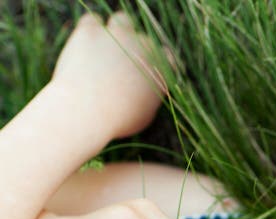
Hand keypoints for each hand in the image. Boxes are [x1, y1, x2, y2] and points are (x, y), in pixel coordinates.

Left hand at [51, 12, 168, 139]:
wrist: (85, 111)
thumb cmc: (116, 121)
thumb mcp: (144, 116)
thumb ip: (150, 97)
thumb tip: (148, 93)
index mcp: (161, 68)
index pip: (169, 58)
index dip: (159, 64)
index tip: (150, 71)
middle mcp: (144, 47)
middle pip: (145, 40)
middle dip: (137, 50)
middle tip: (123, 64)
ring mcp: (118, 35)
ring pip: (123, 20)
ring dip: (119, 29)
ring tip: (107, 45)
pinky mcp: (91, 32)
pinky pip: (92, 20)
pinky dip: (90, 29)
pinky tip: (86, 43)